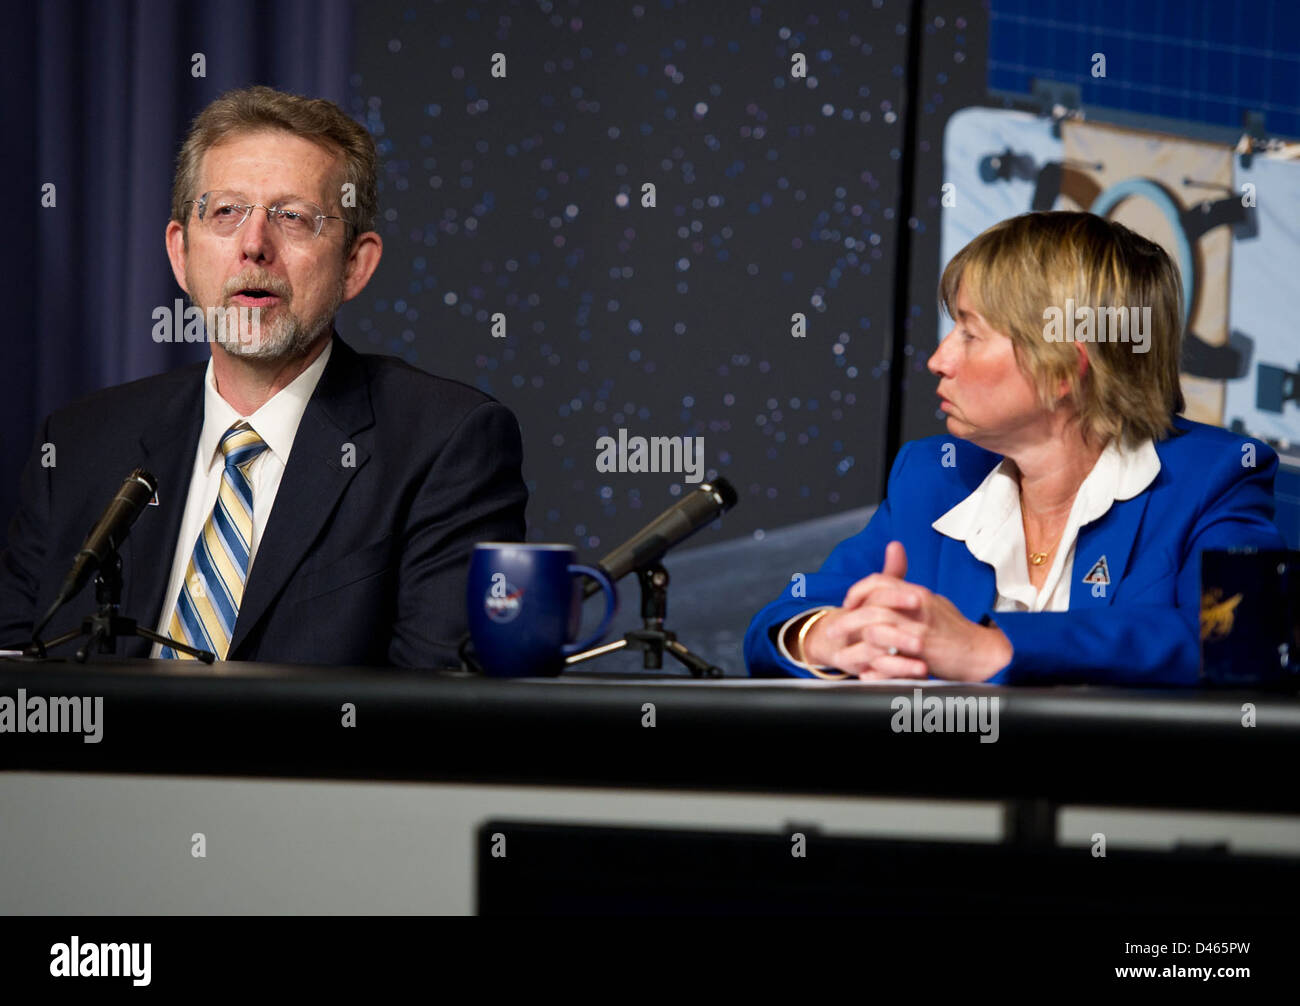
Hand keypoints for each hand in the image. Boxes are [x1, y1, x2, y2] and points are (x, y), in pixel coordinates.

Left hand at [803, 541, 1011, 680]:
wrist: (982, 653)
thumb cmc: (955, 630)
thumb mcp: (932, 603)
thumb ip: (907, 592)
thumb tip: (888, 582)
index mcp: (918, 593)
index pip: (879, 581)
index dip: (858, 590)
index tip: (847, 604)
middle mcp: (918, 606)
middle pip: (872, 604)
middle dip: (848, 617)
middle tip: (833, 629)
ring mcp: (920, 629)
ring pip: (877, 626)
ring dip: (855, 638)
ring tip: (841, 653)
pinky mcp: (924, 652)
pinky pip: (891, 656)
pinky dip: (874, 665)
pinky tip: (864, 671)